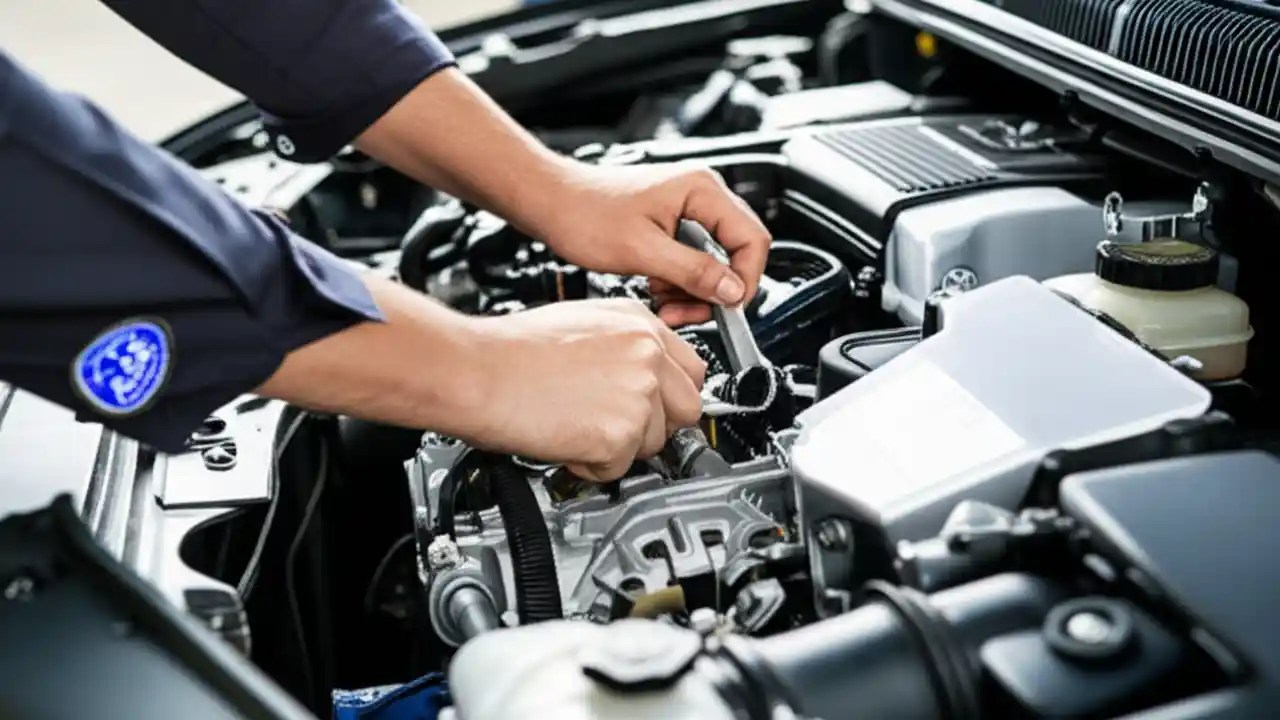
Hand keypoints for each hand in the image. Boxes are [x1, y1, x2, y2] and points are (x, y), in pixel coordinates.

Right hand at [468, 299, 705, 481]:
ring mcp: (638, 393)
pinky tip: (566, 442)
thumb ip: (624, 348)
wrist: (477, 371)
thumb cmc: (511, 351)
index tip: (660, 408)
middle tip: (618, 427)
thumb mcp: (583, 325)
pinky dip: (593, 466)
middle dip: (657, 426)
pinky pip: (620, 468)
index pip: (693, 369)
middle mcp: (647, 353)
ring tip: (577, 427)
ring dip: (620, 447)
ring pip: (655, 444)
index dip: (672, 396)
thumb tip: (643, 377)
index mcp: (639, 322)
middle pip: (688, 410)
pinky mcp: (620, 434)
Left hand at [522, 161, 771, 326]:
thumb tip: (733, 291)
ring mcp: (688, 208)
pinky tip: (656, 289)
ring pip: (714, 261)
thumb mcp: (642, 251)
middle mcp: (701, 194)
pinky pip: (693, 259)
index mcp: (702, 190)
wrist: (550, 202)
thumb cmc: (585, 213)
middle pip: (737, 251)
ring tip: (664, 301)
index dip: (744, 279)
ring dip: (693, 289)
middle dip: (715, 289)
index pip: (752, 239)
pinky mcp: (673, 222)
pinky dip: (679, 281)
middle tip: (686, 311)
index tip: (726, 307)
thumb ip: (693, 272)